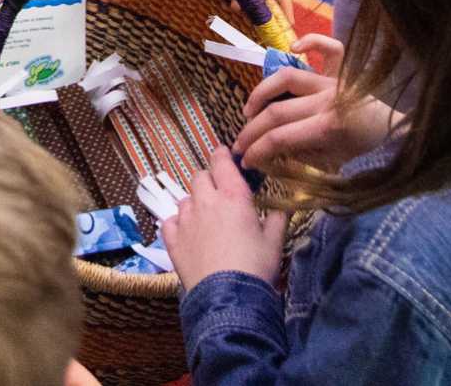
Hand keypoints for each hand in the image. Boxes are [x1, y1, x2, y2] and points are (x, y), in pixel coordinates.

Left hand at [161, 147, 288, 289]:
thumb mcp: (275, 242)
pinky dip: (177, 222)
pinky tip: (186, 232)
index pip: (221, 163)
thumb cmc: (256, 266)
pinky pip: (169, 221)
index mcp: (233, 196)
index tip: (224, 153)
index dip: (222, 155)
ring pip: (185, 198)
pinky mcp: (172, 239)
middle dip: (209, 179)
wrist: (228, 297)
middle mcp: (206, 201)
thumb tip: (281, 208)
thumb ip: (277, 219)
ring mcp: (185, 219)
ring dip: (195, 202)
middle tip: (221, 193)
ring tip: (206, 217)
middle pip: (200, 177)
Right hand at [233, 34, 400, 171]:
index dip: (257, 150)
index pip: (281, 138)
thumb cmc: (370, 156)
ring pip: (288, 76)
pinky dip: (310, 42)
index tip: (245, 161)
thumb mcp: (335, 167)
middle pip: (277, 111)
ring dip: (261, 92)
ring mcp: (335, 83)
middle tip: (238, 144)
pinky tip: (293, 49)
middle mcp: (329, 101)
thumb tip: (269, 155)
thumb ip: (301, 158)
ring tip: (250, 110)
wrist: (403, 138)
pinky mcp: (344, 72)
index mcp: (329, 129)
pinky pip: (329, 47)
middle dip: (251, 130)